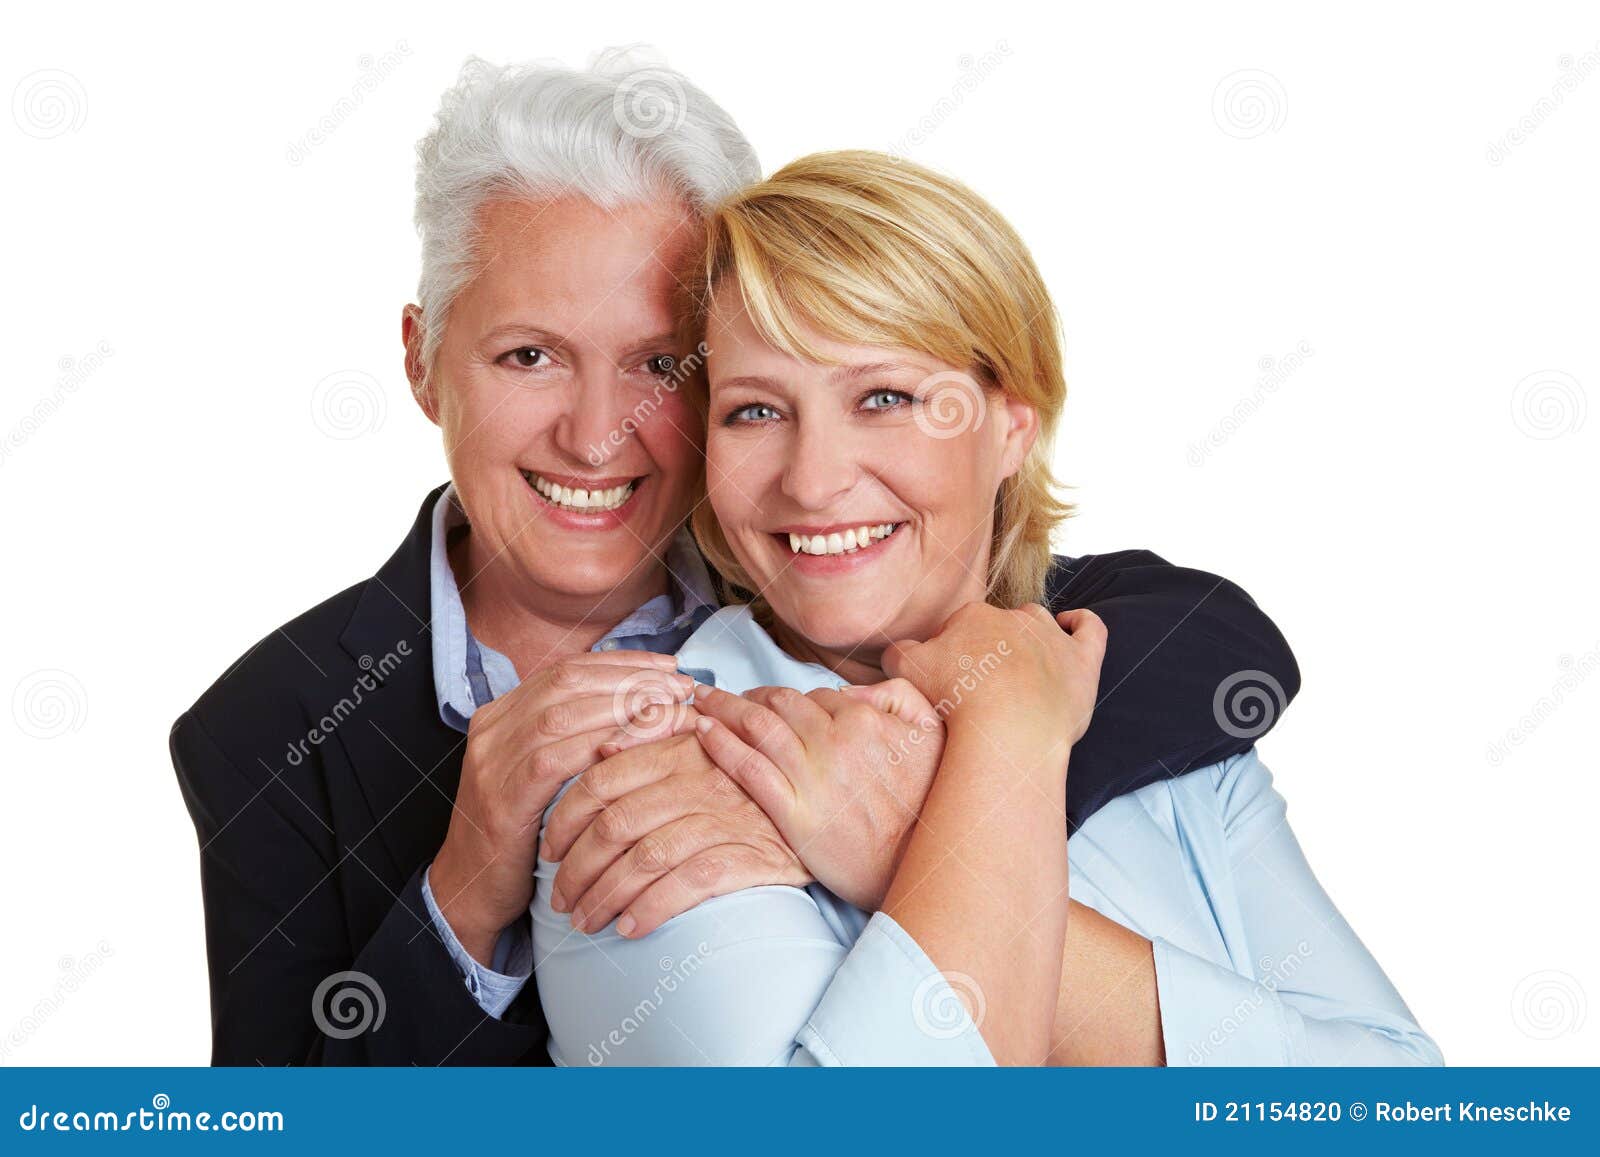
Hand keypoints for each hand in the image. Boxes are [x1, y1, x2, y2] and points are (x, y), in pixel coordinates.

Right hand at [428, 651, 695, 962]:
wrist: (471, 890)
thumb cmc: (524, 830)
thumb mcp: (543, 772)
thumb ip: (574, 736)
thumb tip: (643, 702)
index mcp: (502, 713)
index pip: (568, 669)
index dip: (623, 663)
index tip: (669, 666)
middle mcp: (492, 728)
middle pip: (568, 681)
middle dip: (631, 678)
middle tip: (681, 685)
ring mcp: (492, 761)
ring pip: (564, 714)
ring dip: (625, 708)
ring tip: (671, 711)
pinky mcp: (501, 798)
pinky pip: (555, 761)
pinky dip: (600, 747)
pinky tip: (639, 746)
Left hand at [540, 732, 808, 937]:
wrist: (826, 806)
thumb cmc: (750, 783)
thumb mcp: (706, 749)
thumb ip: (653, 742)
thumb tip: (597, 750)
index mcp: (680, 749)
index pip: (602, 779)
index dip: (565, 817)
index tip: (549, 848)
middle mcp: (700, 780)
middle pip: (616, 824)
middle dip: (576, 868)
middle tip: (560, 899)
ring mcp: (726, 818)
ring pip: (646, 857)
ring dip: (605, 897)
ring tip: (585, 922)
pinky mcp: (751, 855)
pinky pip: (691, 883)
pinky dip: (654, 908)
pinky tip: (630, 929)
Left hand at [692, 679, 944, 909]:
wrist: (924, 865)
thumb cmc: (933, 805)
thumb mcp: (933, 735)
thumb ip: (901, 697)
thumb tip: (859, 689)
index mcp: (865, 719)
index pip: (816, 696)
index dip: (789, 697)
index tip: (771, 700)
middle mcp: (834, 740)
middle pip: (779, 704)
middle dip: (748, 695)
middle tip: (723, 695)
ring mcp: (812, 777)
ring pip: (757, 727)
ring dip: (723, 708)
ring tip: (701, 701)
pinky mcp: (795, 814)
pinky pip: (748, 768)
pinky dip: (721, 744)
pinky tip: (703, 731)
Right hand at [883, 602, 1106, 781]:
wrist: (1009, 726)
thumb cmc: (956, 699)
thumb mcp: (905, 670)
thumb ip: (898, 652)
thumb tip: (900, 648)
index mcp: (973, 617)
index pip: (959, 629)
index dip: (954, 655)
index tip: (952, 684)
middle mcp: (1015, 618)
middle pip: (998, 628)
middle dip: (990, 652)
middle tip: (982, 690)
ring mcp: (1053, 637)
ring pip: (1039, 626)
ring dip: (1030, 641)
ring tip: (1019, 673)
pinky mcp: (1083, 660)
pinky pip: (1090, 628)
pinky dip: (1082, 624)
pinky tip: (1072, 627)